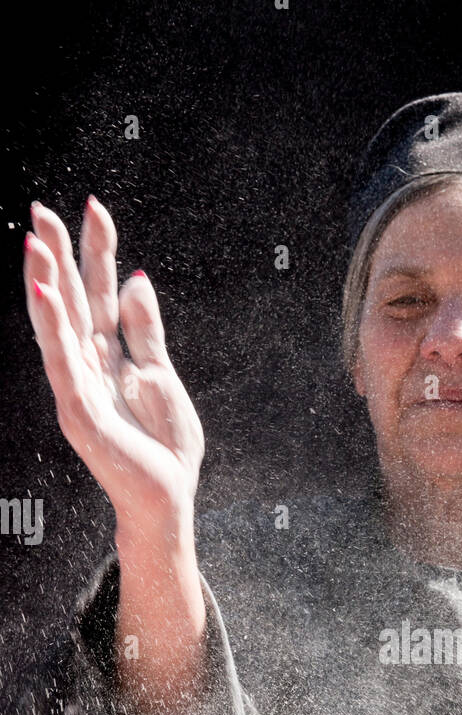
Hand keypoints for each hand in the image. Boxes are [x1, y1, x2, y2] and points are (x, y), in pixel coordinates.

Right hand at [24, 196, 203, 544]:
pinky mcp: (80, 412)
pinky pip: (63, 364)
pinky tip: (44, 297)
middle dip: (57, 255)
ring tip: (34, 242)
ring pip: (58, 327)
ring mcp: (80, 388)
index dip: (96, 251)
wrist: (166, 498)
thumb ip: (145, 330)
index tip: (94, 207)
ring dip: (44, 284)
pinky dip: (53, 330)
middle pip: (71, 300)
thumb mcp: (160, 375)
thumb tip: (135, 279)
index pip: (99, 292)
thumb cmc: (163, 447)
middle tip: (41, 209)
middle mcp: (89, 366)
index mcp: (110, 355)